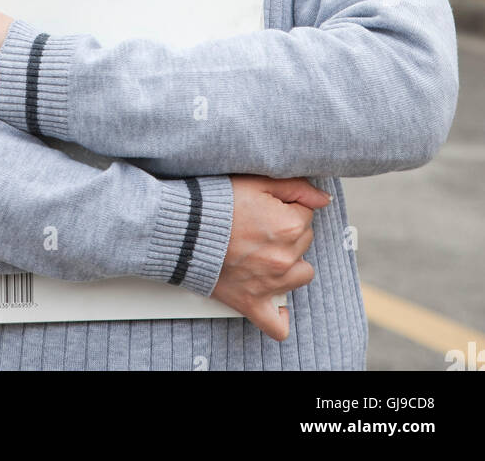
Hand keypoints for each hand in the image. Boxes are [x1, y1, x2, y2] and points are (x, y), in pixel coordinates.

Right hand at [211, 175, 331, 340]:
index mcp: (289, 226)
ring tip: (265, 251)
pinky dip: (280, 316)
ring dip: (289, 263)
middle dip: (287, 231)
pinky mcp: (253, 302)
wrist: (183, 228)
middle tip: (259, 223)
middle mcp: (285, 257)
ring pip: (301, 274)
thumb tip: (322, 199)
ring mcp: (271, 283)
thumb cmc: (216, 202)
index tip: (266, 205)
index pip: (306, 214)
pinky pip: (277, 324)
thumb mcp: (257, 182)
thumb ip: (297, 187)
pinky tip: (278, 304)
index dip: (286, 206)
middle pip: (304, 241)